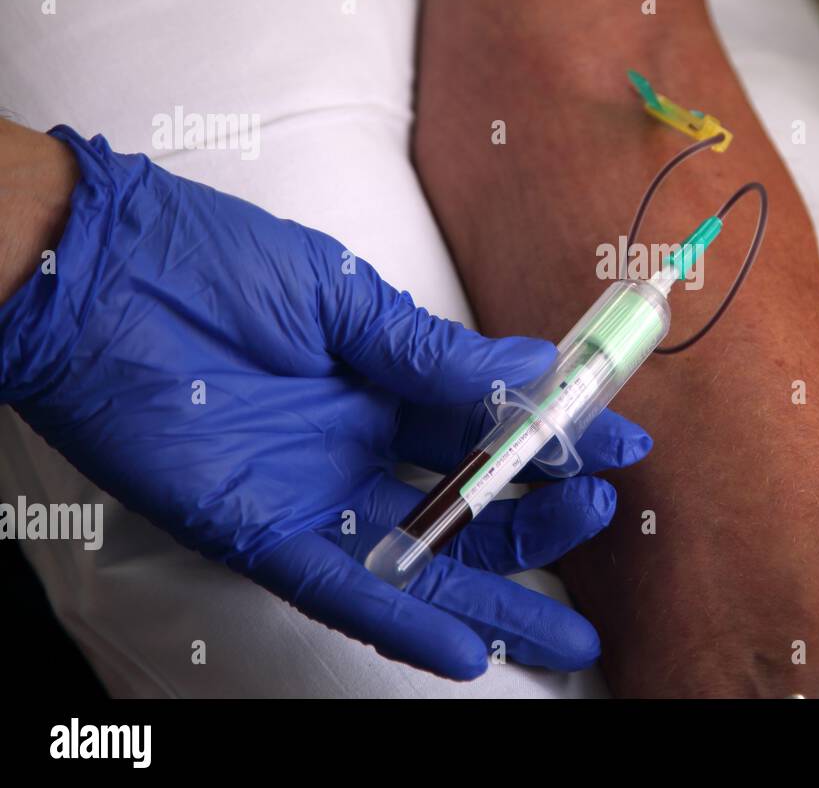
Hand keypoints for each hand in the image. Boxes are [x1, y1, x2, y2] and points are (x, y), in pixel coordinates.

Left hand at [0, 126, 651, 679]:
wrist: (98, 282)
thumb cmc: (216, 266)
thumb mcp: (342, 299)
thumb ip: (433, 352)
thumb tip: (534, 372)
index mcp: (384, 380)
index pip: (489, 423)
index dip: (556, 436)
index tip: (623, 439)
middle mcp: (359, 445)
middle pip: (468, 503)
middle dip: (539, 520)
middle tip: (600, 511)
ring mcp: (315, 494)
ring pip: (419, 561)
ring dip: (492, 597)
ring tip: (566, 628)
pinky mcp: (261, 532)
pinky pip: (342, 588)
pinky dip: (403, 619)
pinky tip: (466, 650)